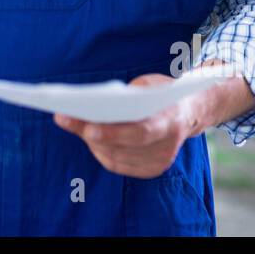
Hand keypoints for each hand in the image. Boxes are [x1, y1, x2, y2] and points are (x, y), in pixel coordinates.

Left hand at [53, 73, 204, 178]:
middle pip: (122, 147)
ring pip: (116, 157)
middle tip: (65, 118)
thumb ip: (128, 95)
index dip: (113, 133)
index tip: (87, 127)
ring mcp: (160, 162)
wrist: (190, 111)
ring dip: (91, 141)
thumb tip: (94, 104)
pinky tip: (89, 136)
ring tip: (72, 123)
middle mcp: (167, 147)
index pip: (139, 133)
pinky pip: (118, 164)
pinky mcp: (151, 170)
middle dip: (91, 133)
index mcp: (171, 121)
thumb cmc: (164, 92)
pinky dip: (101, 150)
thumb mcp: (150, 83)